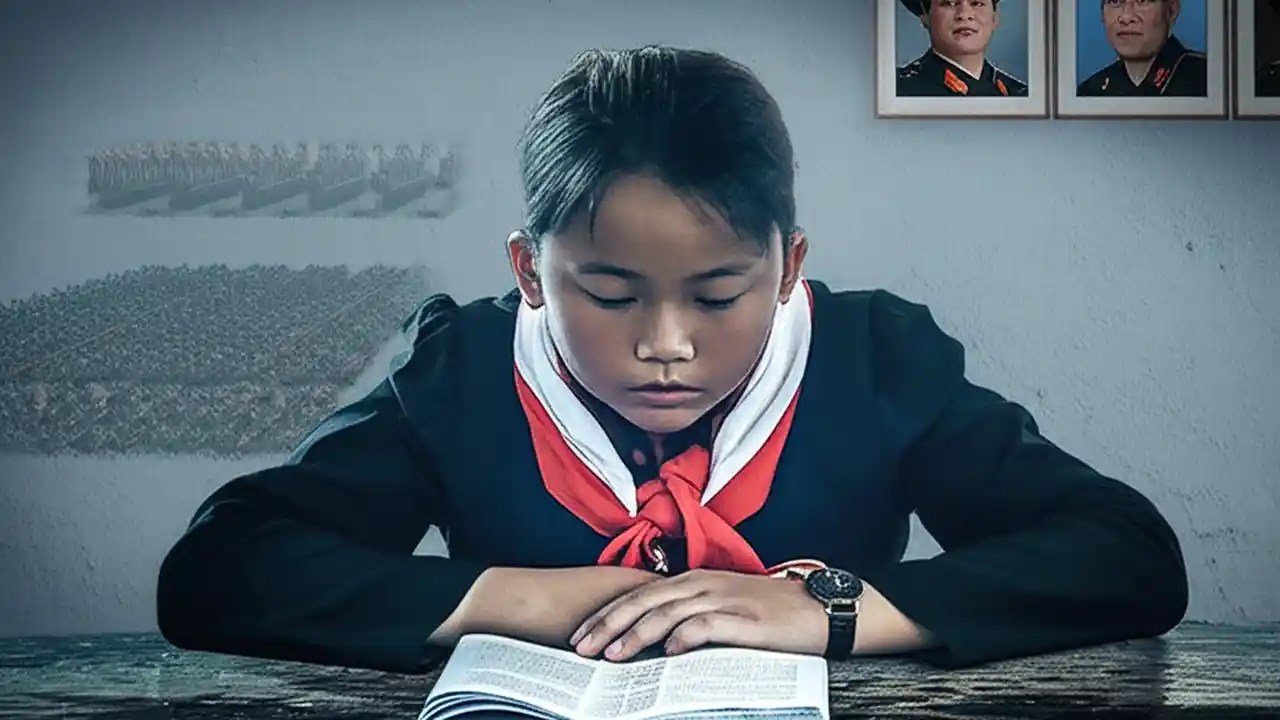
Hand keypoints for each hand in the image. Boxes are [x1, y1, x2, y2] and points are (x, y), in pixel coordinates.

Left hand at [568, 568, 827, 661]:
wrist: (821, 608)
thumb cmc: (772, 612)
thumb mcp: (725, 605)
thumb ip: (691, 615)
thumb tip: (654, 641)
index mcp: (696, 580)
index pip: (640, 594)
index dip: (608, 614)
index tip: (581, 635)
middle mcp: (704, 584)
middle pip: (645, 601)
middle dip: (609, 624)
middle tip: (582, 647)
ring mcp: (725, 599)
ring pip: (668, 613)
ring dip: (636, 634)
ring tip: (613, 655)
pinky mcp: (746, 619)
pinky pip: (708, 625)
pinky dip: (684, 637)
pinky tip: (667, 653)